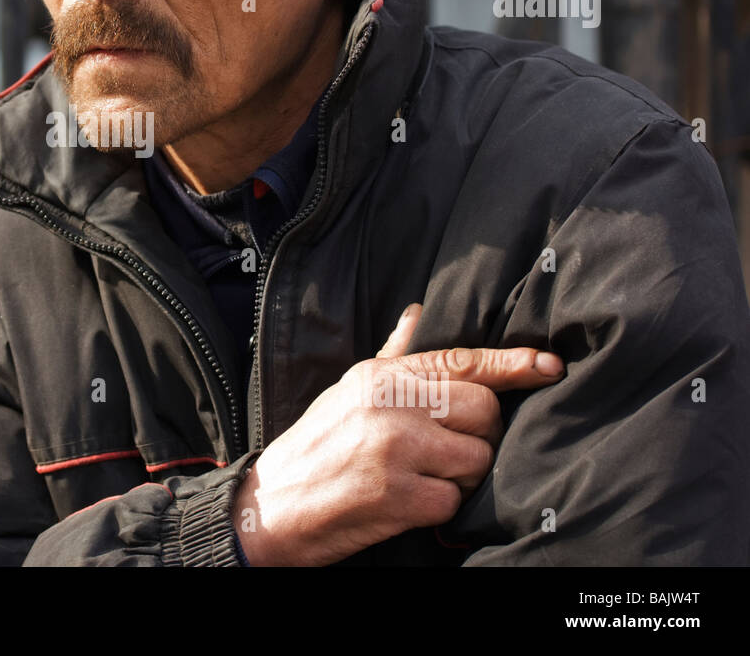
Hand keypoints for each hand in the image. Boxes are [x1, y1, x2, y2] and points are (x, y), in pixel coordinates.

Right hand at [232, 303, 563, 565]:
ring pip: (477, 459)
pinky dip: (439, 508)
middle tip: (449, 450)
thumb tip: (419, 313)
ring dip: (460, 477)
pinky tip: (408, 503)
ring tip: (422, 477)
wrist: (272, 506)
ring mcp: (395, 450)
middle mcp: (389, 405)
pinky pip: (454, 501)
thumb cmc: (317, 446)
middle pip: (484, 411)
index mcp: (380, 376)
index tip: (548, 365)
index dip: (512, 364)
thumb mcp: (350, 389)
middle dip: (479, 436)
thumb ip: (394, 355)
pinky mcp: (399, 497)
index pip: (460, 361)